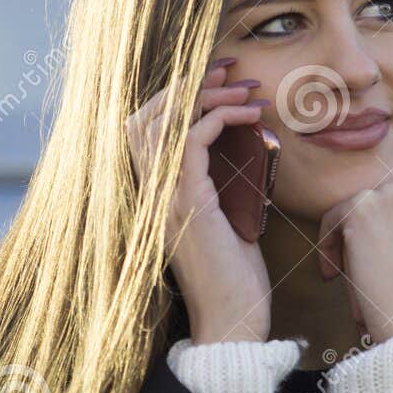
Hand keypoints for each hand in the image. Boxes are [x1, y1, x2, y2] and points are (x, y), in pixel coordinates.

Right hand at [126, 57, 273, 343]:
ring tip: (244, 88)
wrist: (233, 323)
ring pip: (164, 121)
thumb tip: (247, 150)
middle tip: (229, 68)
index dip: (175, 95)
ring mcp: (165, 199)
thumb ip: (223, 185)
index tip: (218, 78)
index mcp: (155, 197)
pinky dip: (219, 117)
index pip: (144, 129)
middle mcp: (151, 195)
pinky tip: (249, 115)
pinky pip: (191, 140)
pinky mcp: (188, 204)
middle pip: (145, 115)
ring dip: (206, 94)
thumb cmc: (235, 279)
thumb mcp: (227, 220)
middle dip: (187, 83)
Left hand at [315, 167, 392, 344]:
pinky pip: (332, 219)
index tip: (388, 249)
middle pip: (381, 197)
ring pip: (356, 209)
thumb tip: (382, 209)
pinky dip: (327, 245)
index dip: (392, 221)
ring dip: (351, 239)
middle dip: (373, 229)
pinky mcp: (361, 207)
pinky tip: (334, 274)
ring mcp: (392, 191)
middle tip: (370, 266)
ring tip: (356, 274)